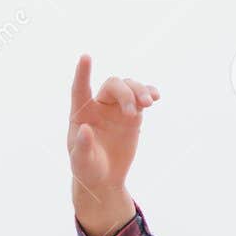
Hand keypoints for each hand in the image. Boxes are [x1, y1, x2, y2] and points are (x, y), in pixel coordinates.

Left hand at [67, 54, 159, 235]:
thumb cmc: (87, 169)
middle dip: (126, 93)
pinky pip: (142, 97)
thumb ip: (82, 146)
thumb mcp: (81, 162)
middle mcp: (98, 106)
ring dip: (140, 91)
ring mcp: (117, 108)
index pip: (80, 88)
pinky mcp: (133, 115)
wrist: (105, 178)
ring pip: (129, 87)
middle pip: (113, 85)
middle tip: (136, 110)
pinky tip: (155, 97)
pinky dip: (149, 93)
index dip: (83, 73)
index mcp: (81, 113)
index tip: (85, 57)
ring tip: (150, 103)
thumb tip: (85, 129)